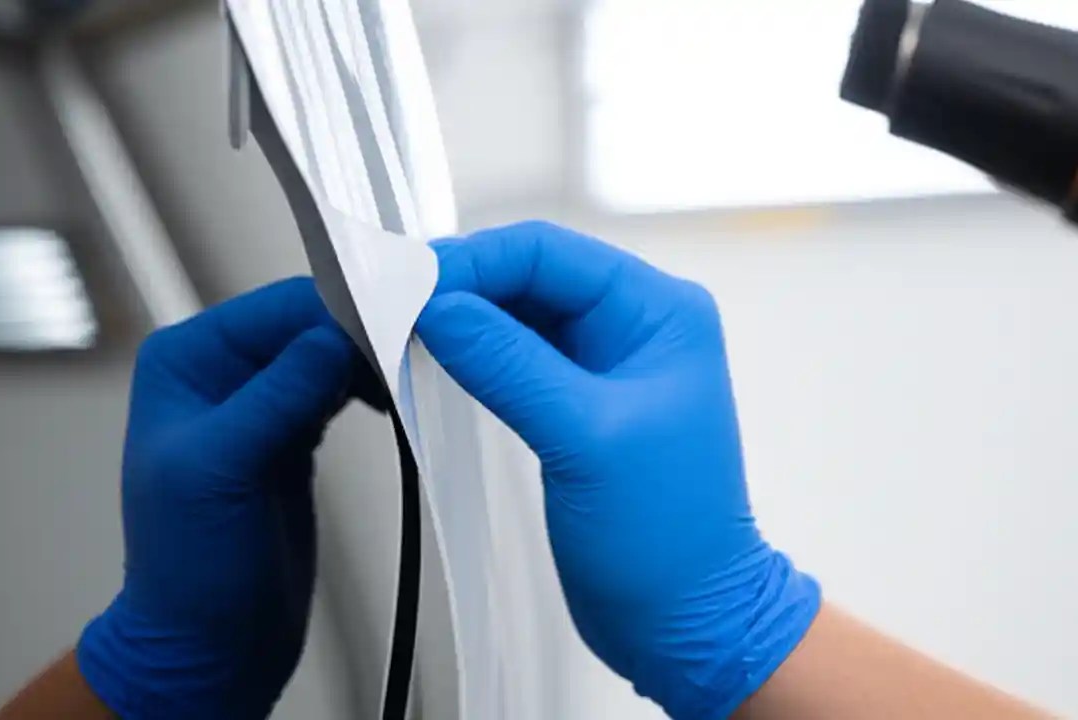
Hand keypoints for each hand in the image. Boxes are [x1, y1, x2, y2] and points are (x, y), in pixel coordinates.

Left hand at [78, 278, 367, 718]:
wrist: (208, 642)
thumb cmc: (186, 565)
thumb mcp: (220, 469)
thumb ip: (276, 397)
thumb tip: (335, 337)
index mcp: (187, 360)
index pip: (276, 308)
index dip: (338, 310)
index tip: (398, 321)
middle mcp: (222, 371)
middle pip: (310, 324)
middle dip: (362, 334)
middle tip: (417, 350)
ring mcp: (262, 402)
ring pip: (330, 354)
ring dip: (371, 362)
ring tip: (410, 377)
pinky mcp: (295, 435)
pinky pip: (340, 391)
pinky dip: (371, 390)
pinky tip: (396, 401)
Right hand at [416, 223, 820, 719]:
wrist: (684, 622)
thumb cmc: (668, 537)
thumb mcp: (584, 438)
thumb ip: (507, 364)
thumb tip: (439, 305)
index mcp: (660, 312)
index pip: (551, 253)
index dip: (476, 261)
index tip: (412, 283)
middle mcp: (635, 327)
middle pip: (531, 277)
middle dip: (463, 287)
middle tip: (393, 305)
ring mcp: (604, 367)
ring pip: (517, 317)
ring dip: (462, 322)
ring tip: (401, 331)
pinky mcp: (575, 406)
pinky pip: (514, 360)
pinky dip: (472, 358)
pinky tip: (432, 362)